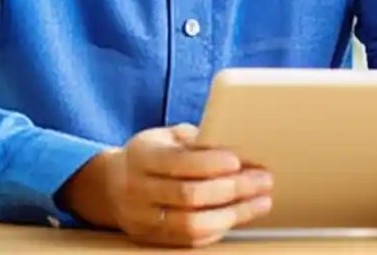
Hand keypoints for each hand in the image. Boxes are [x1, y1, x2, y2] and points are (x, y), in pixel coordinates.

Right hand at [61, 124, 272, 247]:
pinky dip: (221, 228)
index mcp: (142, 156)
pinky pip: (191, 240)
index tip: (238, 161)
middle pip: (189, 195)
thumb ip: (199, 139)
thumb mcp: (169, 136)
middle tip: (264, 180)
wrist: (112, 185)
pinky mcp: (152, 240)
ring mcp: (142, 219)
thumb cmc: (154, 154)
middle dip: (233, 188)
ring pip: (192, 224)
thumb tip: (242, 146)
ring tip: (262, 201)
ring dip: (234, 213)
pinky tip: (242, 215)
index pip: (178, 162)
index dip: (210, 163)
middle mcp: (137, 190)